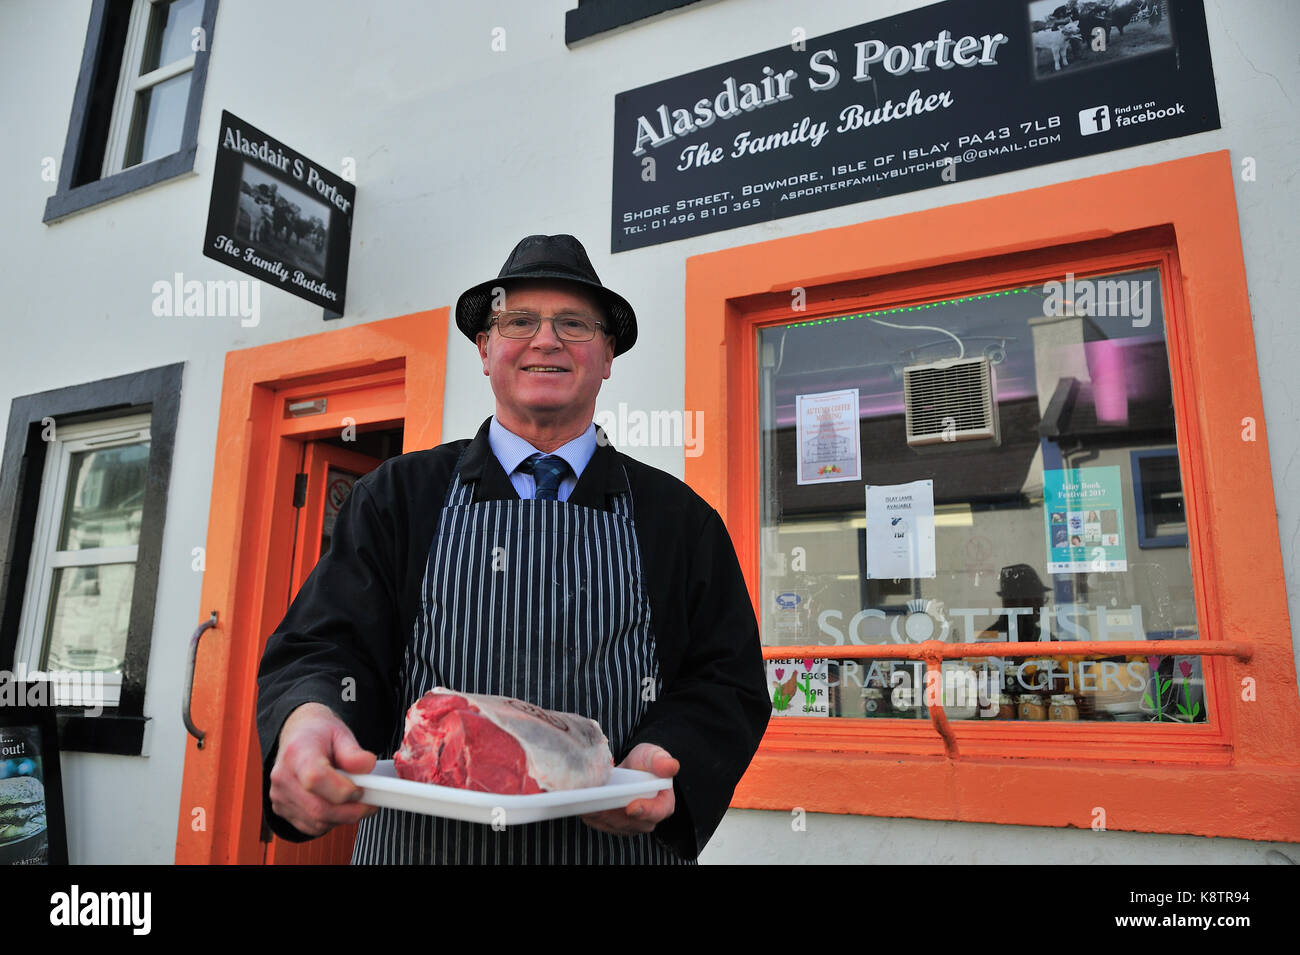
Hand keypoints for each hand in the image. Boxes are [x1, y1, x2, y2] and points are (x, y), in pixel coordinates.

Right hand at [268, 702, 378, 837]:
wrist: (298, 735)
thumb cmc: (319, 734)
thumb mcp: (340, 734)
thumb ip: (354, 752)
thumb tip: (368, 766)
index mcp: (297, 753)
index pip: (315, 779)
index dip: (343, 790)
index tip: (362, 789)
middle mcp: (283, 777)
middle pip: (317, 808)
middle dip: (350, 811)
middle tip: (370, 803)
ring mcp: (280, 795)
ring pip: (316, 821)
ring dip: (343, 818)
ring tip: (357, 803)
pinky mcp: (282, 809)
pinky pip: (310, 826)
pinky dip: (331, 822)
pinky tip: (340, 808)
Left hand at [581, 743, 677, 835]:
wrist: (630, 769)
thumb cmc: (644, 762)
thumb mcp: (653, 756)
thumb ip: (661, 761)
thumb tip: (671, 766)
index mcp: (664, 804)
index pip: (658, 812)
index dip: (645, 811)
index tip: (631, 806)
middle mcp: (648, 820)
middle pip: (631, 822)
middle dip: (615, 814)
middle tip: (598, 803)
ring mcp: (630, 825)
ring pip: (614, 825)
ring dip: (601, 815)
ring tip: (588, 802)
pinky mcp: (613, 826)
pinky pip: (602, 825)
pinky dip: (593, 815)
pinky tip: (584, 804)